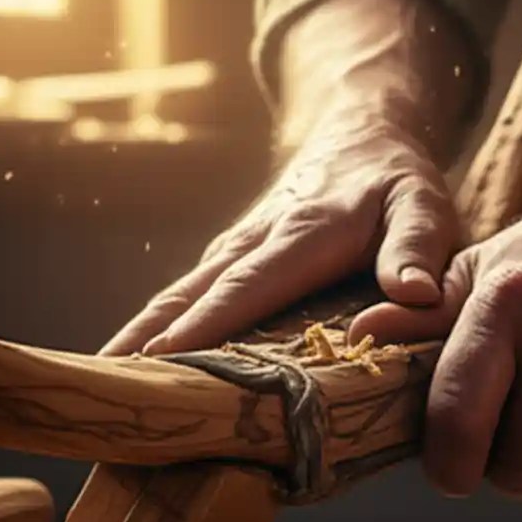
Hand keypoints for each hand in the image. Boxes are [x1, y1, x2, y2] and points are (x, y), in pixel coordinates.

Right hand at [103, 106, 458, 355]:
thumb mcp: (424, 205)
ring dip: (137, 335)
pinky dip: (153, 329)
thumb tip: (413, 295)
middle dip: (147, 338)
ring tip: (97, 384)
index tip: (162, 358)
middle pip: (192, 292)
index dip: (207, 322)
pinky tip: (129, 366)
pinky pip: (185, 296)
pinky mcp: (228, 259)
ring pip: (178, 294)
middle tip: (101, 387)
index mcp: (305, 232)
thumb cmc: (397, 182)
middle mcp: (256, 240)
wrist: (359, 134)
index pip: (251, 283)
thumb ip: (419, 246)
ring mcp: (234, 249)